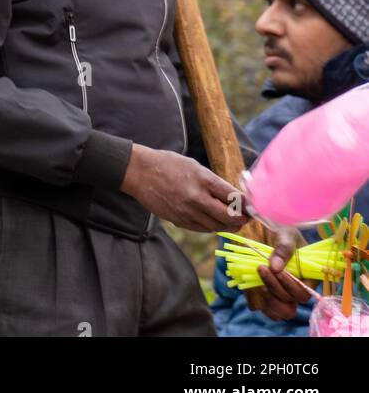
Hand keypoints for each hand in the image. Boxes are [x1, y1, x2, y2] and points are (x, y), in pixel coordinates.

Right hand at [120, 144, 246, 232]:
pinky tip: (214, 222)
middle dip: (240, 219)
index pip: (233, 197)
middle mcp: (197, 198)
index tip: (252, 207)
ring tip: (233, 222)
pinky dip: (212, 227)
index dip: (246, 205)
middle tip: (246, 217)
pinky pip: (202, 229)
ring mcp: (187, 212)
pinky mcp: (179, 221)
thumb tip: (233, 197)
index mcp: (203, 180)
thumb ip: (213, 183)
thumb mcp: (194, 166)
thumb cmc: (168, 164)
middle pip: (228, 217)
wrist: (140, 172)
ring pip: (216, 227)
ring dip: (227, 226)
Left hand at [255, 228, 312, 320]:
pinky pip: (270, 311)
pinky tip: (256, 284)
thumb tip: (276, 267)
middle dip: (277, 288)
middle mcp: (297, 290)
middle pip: (292, 303)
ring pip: (281, 311)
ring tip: (259, 274)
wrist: (266, 233)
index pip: (304, 292)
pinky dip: (263, 302)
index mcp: (308, 277)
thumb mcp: (286, 234)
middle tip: (263, 268)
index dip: (292, 286)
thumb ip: (283, 248)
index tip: (278, 270)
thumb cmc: (282, 232)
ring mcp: (284, 295)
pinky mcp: (271, 298)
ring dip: (269, 297)